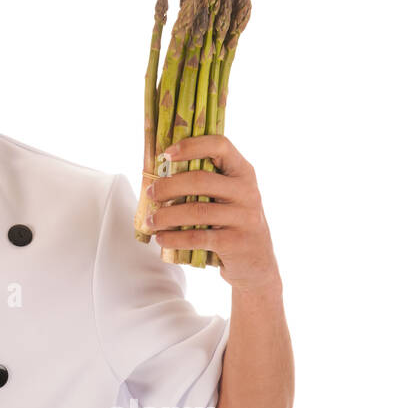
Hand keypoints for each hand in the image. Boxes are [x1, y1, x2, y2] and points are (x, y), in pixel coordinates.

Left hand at [144, 134, 280, 292]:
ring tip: (151, 221)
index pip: (220, 145)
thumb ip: (204, 183)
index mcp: (243, 172)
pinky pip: (197, 237)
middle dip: (168, 186)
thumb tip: (158, 175)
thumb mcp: (227, 197)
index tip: (165, 154)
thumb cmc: (231, 223)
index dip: (191, 145)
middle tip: (150, 193)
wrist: (256, 262)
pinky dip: (174, 238)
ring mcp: (244, 217)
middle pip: (200, 180)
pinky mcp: (236, 242)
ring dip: (166, 216)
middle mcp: (247, 191)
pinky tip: (160, 239)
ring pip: (196, 211)